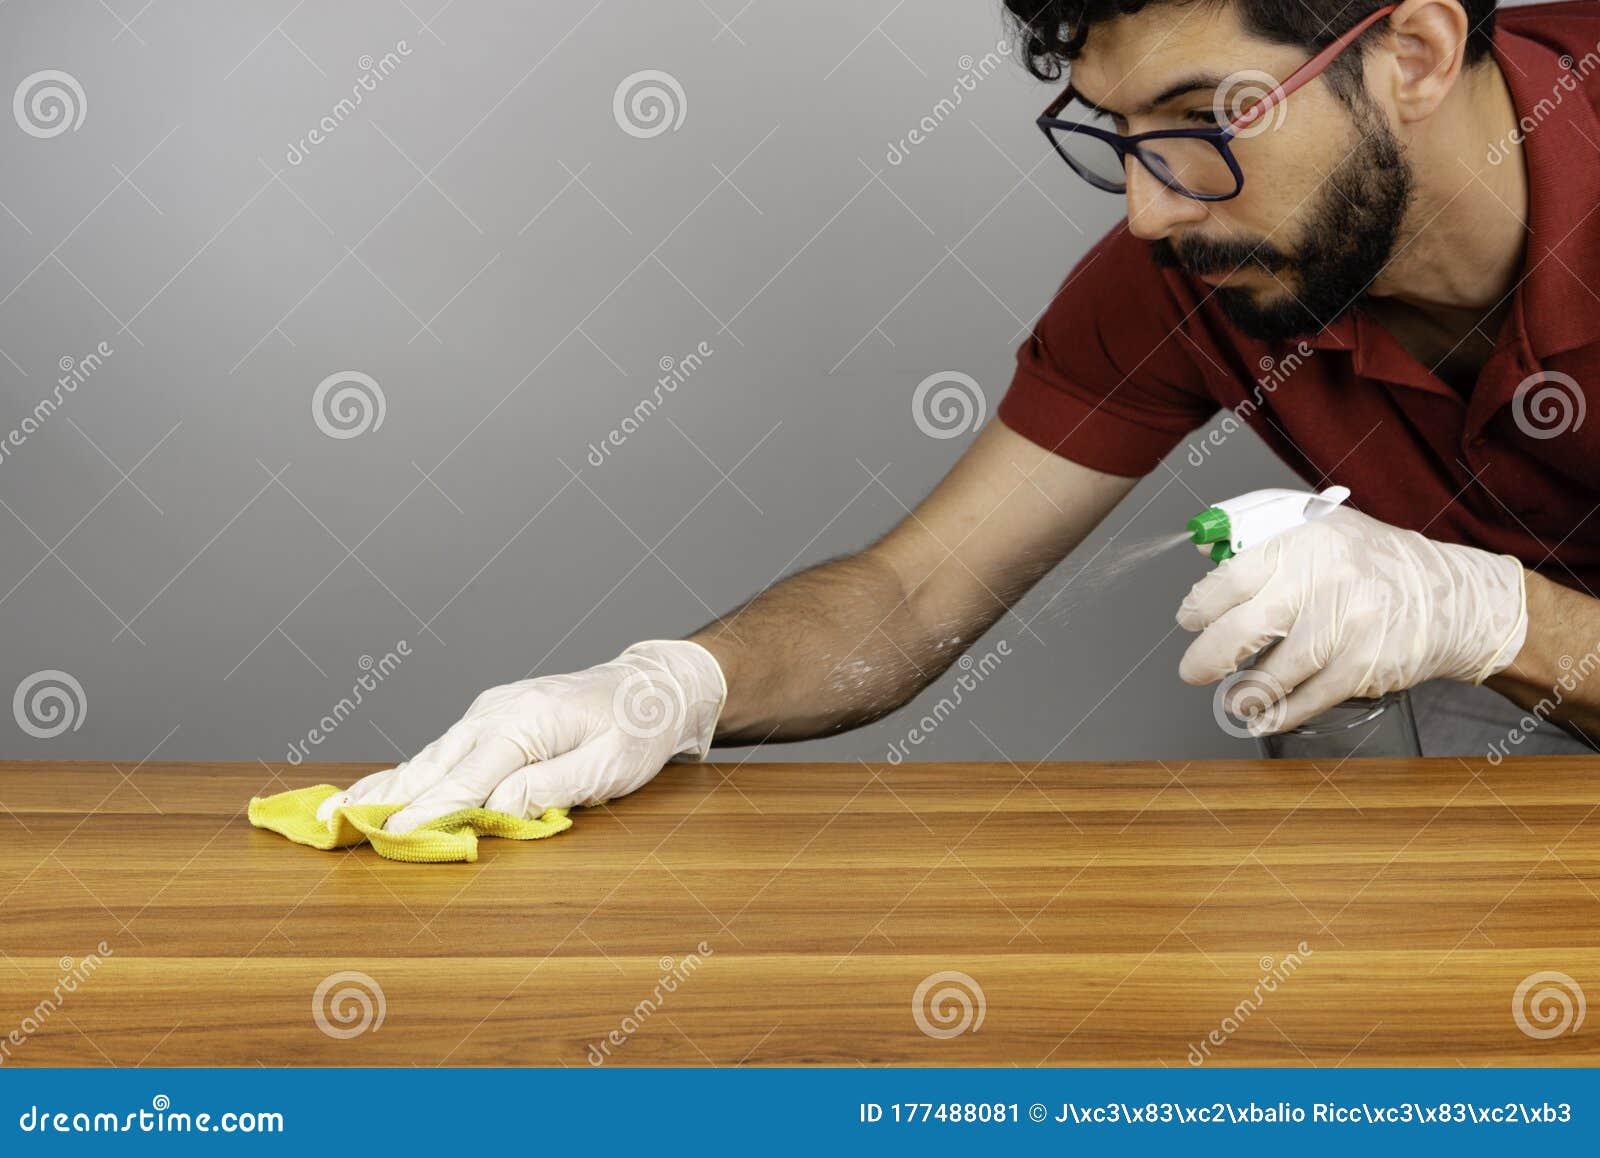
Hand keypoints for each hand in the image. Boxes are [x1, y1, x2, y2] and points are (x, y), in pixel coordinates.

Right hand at [317, 639, 726, 832]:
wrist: (652, 687)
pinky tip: (381, 791)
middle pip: (431, 764)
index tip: (388, 835)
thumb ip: (549, 788)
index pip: (466, 779)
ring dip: (385, 786)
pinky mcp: (491, 719)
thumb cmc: (635, 728)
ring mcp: (489, 712)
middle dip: (383, 797)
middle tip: (331, 823)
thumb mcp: (607, 767)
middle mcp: (496, 712)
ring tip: (337, 810)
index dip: (427, 812)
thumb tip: (494, 810)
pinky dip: (409, 773)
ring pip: (429, 756)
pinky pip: (443, 751)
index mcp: (523, 722)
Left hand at [1176, 507, 1527, 733]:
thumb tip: (1205, 552)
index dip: (1201, 606)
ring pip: (1276, 672)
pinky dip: (1281, 713)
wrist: (1452, 598)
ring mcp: (1348, 627)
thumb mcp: (1320, 527)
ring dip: (1244, 694)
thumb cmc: (1373, 562)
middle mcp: (1325, 583)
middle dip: (1208, 657)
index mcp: (1305, 543)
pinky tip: (1263, 718)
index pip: (1232, 579)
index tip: (1190, 620)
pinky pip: (1310, 698)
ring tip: (1233, 699)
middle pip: (1244, 629)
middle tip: (1194, 670)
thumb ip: (1262, 535)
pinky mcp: (1366, 666)